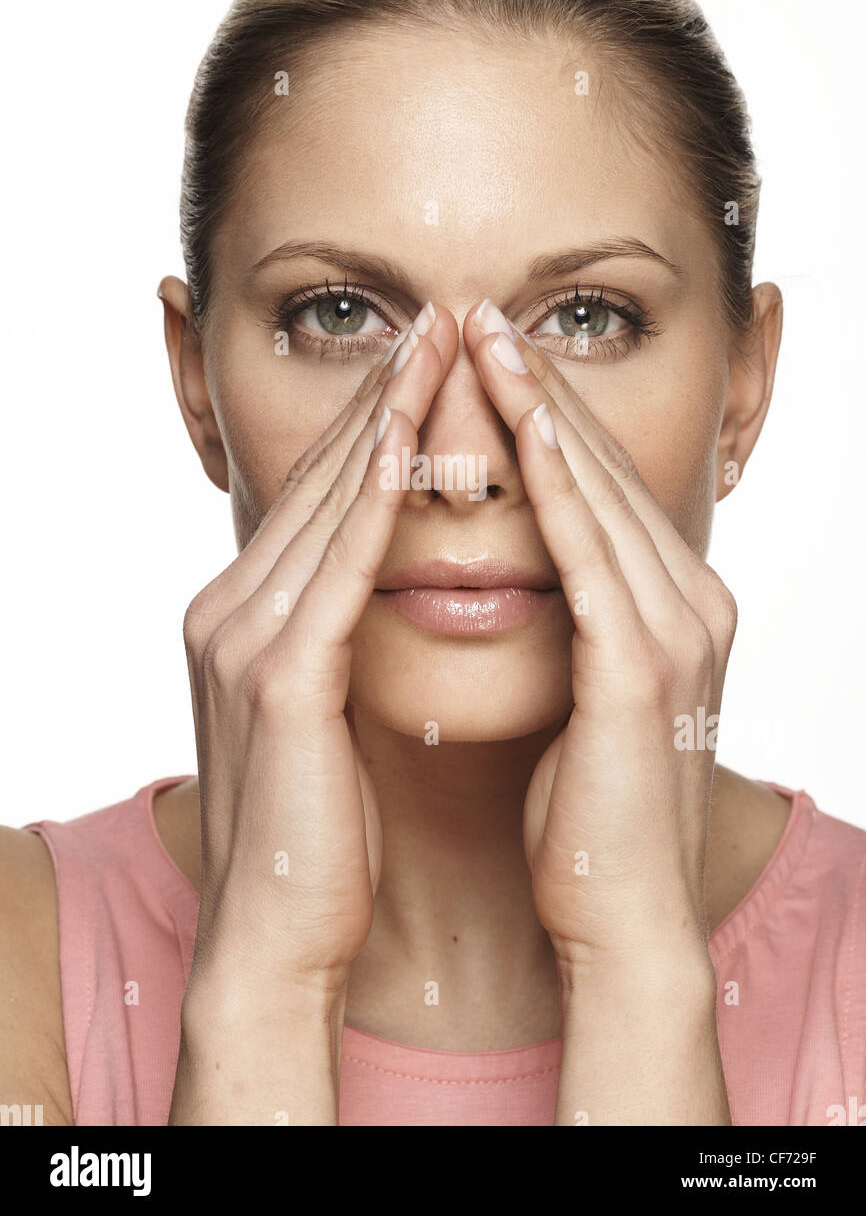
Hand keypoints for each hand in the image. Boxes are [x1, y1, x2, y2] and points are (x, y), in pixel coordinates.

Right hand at [180, 305, 457, 1007]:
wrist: (279, 933)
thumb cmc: (320, 829)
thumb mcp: (321, 709)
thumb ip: (334, 632)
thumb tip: (373, 585)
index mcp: (243, 613)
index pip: (319, 492)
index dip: (374, 415)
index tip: (429, 353)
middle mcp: (230, 608)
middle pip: (321, 475)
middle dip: (386, 388)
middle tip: (443, 311)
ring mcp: (247, 638)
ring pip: (332, 500)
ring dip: (391, 414)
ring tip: (443, 339)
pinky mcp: (282, 678)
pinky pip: (343, 565)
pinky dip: (380, 494)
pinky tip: (417, 436)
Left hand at [464, 307, 737, 974]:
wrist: (616, 914)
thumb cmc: (584, 813)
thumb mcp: (581, 691)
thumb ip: (571, 619)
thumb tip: (525, 571)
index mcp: (673, 603)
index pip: (596, 481)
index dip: (540, 407)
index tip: (483, 347)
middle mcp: (690, 599)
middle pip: (599, 464)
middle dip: (534, 381)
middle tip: (476, 308)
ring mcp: (676, 627)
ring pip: (594, 488)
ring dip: (536, 403)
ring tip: (481, 331)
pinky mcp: (641, 664)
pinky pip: (588, 549)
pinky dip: (554, 478)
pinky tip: (518, 419)